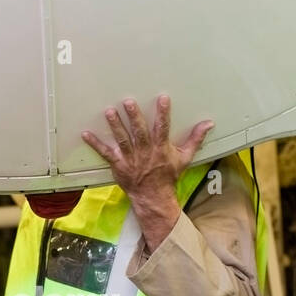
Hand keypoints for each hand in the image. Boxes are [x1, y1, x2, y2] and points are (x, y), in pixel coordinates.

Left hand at [82, 95, 213, 249]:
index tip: (162, 98)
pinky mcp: (118, 165)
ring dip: (115, 126)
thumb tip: (209, 123)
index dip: (163, 113)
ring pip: (122, 140)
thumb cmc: (168, 175)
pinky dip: (96, 144)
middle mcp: (145, 152)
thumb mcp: (185, 157)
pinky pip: (106, 153)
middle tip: (128, 101)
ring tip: (109, 111)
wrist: (154, 197)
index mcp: (161, 148)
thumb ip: (195, 139)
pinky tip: (86, 134)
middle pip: (139, 132)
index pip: (162, 128)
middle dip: (134, 117)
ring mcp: (130, 159)